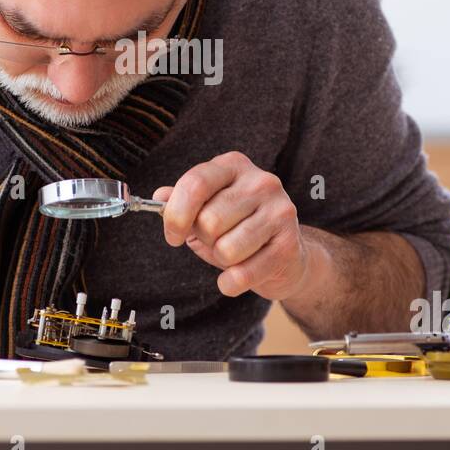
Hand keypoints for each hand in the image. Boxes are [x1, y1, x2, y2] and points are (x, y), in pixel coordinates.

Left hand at [153, 151, 308, 299]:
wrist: (286, 255)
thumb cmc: (239, 230)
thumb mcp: (207, 210)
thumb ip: (181, 202)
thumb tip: (159, 197)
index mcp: (234, 166)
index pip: (196, 184)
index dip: (176, 215)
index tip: (173, 235)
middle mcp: (261, 182)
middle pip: (208, 221)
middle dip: (204, 240)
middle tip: (216, 241)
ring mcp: (280, 211)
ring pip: (226, 249)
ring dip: (221, 260)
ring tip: (234, 254)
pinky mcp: (290, 244)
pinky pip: (242, 274)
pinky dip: (231, 282)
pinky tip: (238, 275)